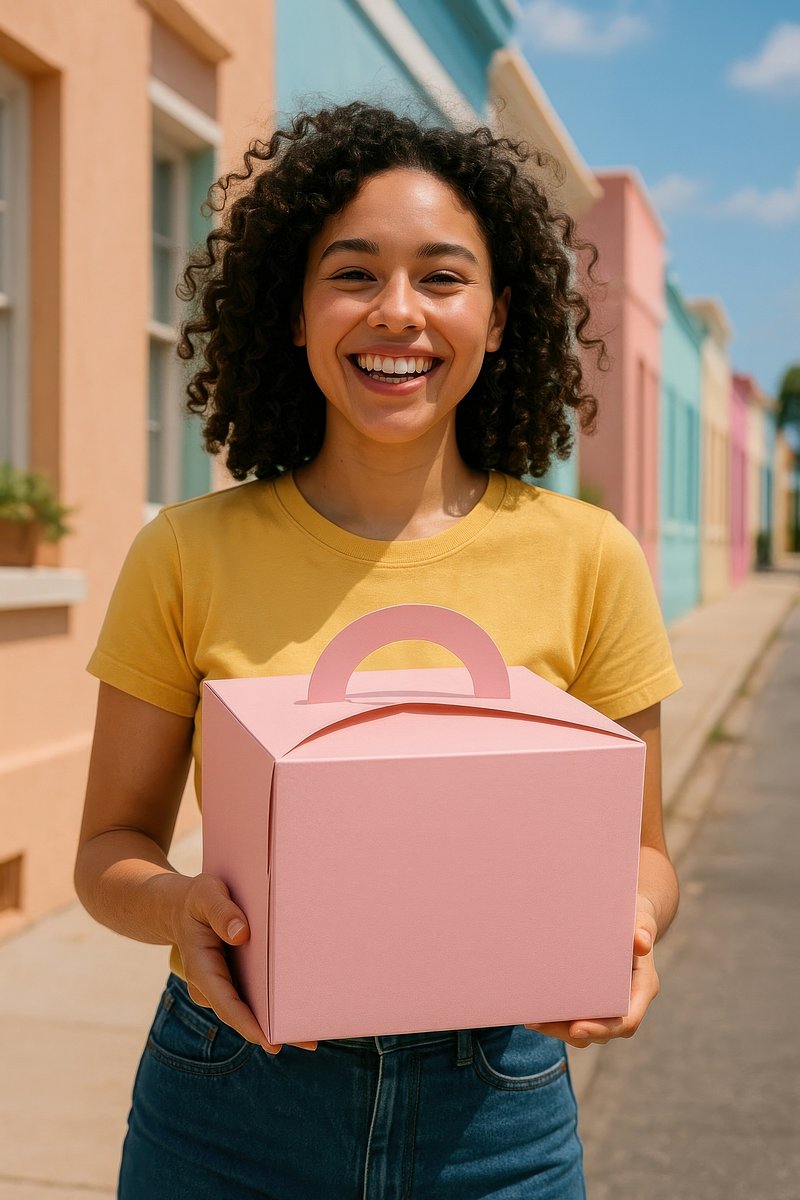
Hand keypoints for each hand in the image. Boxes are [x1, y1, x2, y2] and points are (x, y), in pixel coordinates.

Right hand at [168, 872, 317, 1055]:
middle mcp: (212, 985)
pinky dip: (273, 1008)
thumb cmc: (197, 900)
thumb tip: (241, 934)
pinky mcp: (234, 982)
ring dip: (277, 1024)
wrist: (181, 908)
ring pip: (250, 1011)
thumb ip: (221, 911)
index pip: (225, 1002)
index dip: (247, 1024)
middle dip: (272, 1032)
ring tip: (312, 1036)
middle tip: (308, 1043)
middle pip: (242, 1015)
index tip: (270, 1041)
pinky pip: (253, 999)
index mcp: (201, 968)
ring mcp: (223, 987)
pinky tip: (299, 1013)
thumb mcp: (205, 894)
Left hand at [524, 895, 659, 1048]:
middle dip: (570, 1032)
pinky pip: (577, 1017)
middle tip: (540, 1023)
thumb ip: (643, 929)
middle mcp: (627, 1003)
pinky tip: (534, 1010)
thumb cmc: (635, 920)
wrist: (632, 923)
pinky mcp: (594, 999)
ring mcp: (610, 1004)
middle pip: (601, 1031)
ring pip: (586, 1030)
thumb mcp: (641, 920)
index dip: (601, 1029)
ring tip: (531, 1019)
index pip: (626, 1021)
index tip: (576, 1029)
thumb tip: (641, 942)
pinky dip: (557, 1017)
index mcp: (641, 990)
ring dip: (558, 1028)